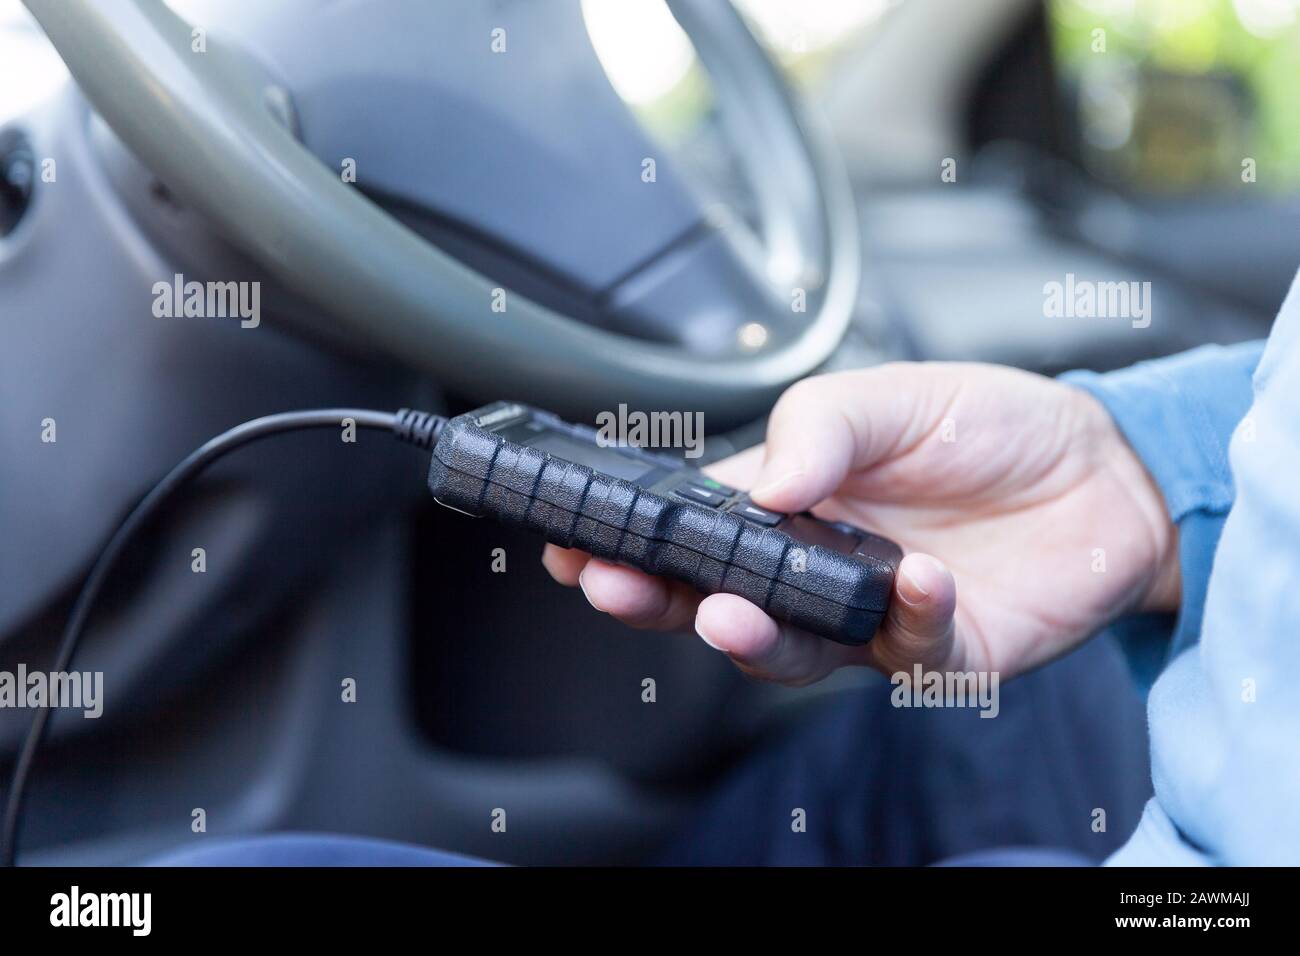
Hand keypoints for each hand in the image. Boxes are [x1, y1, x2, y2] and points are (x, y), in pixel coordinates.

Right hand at [542, 363, 1178, 684]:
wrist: (1101, 466)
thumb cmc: (989, 425)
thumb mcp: (892, 392)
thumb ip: (821, 428)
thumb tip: (764, 483)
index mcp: (788, 504)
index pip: (692, 531)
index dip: (630, 543)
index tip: (572, 543)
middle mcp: (816, 570)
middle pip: (716, 602)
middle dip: (657, 601)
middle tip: (615, 586)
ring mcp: (871, 618)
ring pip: (791, 650)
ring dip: (754, 636)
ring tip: (729, 613)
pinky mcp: (939, 651)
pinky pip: (908, 648)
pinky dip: (907, 616)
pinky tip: (919, 576)